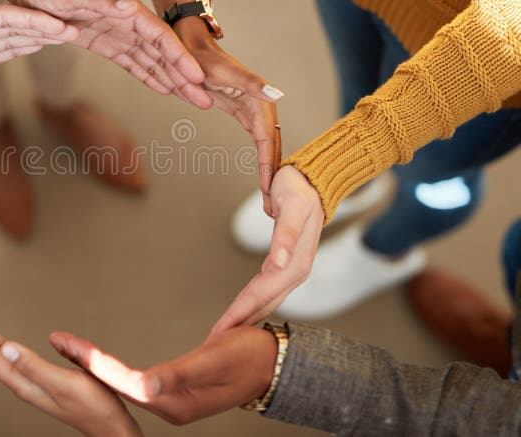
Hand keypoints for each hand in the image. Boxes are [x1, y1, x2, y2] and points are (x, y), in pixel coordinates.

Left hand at [0, 0, 78, 126]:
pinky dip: (19, 48)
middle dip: (41, 26)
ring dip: (35, 35)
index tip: (58, 26)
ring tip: (62, 34)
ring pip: (9, 37)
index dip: (32, 20)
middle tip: (72, 30)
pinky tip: (35, 46)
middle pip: (11, 25)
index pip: (3, 18)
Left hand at [0, 328, 140, 436]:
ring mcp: (36, 386)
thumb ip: (34, 365)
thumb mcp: (63, 382)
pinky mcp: (46, 383)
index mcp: (26, 386)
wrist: (111, 426)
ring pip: (6, 362)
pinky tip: (10, 346)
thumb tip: (7, 347)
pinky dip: (9, 351)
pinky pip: (19, 363)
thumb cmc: (93, 407)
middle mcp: (27, 386)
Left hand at [14, 0, 211, 108]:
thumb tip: (129, 6)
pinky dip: (150, 76)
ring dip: (172, 80)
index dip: (178, 57)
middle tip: (204, 100)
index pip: (159, 36)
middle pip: (162, 52)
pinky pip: (133, 63)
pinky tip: (165, 89)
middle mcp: (128, 20)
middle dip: (184, 76)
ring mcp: (119, 33)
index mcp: (125, 7)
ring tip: (193, 100)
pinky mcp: (107, 43)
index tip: (195, 77)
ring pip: (152, 60)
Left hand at [48, 326, 277, 425]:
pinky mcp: (174, 389)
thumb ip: (181, 372)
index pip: (127, 383)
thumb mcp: (216, 358)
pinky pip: (133, 380)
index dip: (99, 365)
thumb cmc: (250, 356)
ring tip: (65, 345)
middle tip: (57, 341)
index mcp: (177, 402)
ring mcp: (171, 399)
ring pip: (121, 382)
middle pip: (117, 384)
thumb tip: (146, 384)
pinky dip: (111, 367)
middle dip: (86, 363)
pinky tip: (96, 359)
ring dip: (94, 364)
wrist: (275, 365)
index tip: (74, 349)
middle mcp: (170, 404)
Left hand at [176, 19, 282, 205]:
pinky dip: (262, 159)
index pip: (268, 140)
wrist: (189, 45)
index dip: (270, 166)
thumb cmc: (202, 58)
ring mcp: (252, 109)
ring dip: (270, 171)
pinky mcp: (242, 110)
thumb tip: (276, 96)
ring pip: (266, 145)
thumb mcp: (224, 71)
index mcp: (260, 100)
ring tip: (272, 199)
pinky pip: (257, 139)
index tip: (269, 191)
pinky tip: (265, 177)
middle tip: (274, 207)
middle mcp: (260, 105)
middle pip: (271, 146)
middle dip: (274, 176)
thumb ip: (252, 84)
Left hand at [210, 165, 323, 334]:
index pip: (259, 295)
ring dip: (245, 318)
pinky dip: (253, 305)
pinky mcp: (286, 265)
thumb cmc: (299, 190)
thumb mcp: (293, 207)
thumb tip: (281, 264)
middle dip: (238, 323)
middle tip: (212, 343)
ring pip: (264, 300)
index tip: (221, 333)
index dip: (240, 314)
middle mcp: (294, 271)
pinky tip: (245, 315)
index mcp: (294, 264)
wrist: (314, 182)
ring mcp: (291, 270)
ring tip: (224, 336)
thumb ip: (287, 237)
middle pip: (260, 303)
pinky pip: (266, 290)